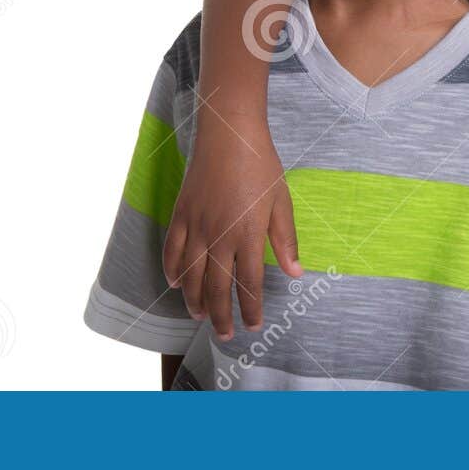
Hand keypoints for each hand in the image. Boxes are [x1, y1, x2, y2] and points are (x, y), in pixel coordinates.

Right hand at [162, 111, 301, 339]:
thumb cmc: (261, 165)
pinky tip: (176, 284)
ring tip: (200, 316)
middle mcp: (219, 236)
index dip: (250, 309)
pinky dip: (172, 271)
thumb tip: (296, 273)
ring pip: (191, 275)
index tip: (253, 326)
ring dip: (195, 300)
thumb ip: (285, 240)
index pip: (249, 284)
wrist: (229, 134)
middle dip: (221, 316)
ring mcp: (196, 226)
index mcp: (248, 234)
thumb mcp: (281, 202)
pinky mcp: (181, 214)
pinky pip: (172, 250)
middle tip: (224, 335)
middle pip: (217, 288)